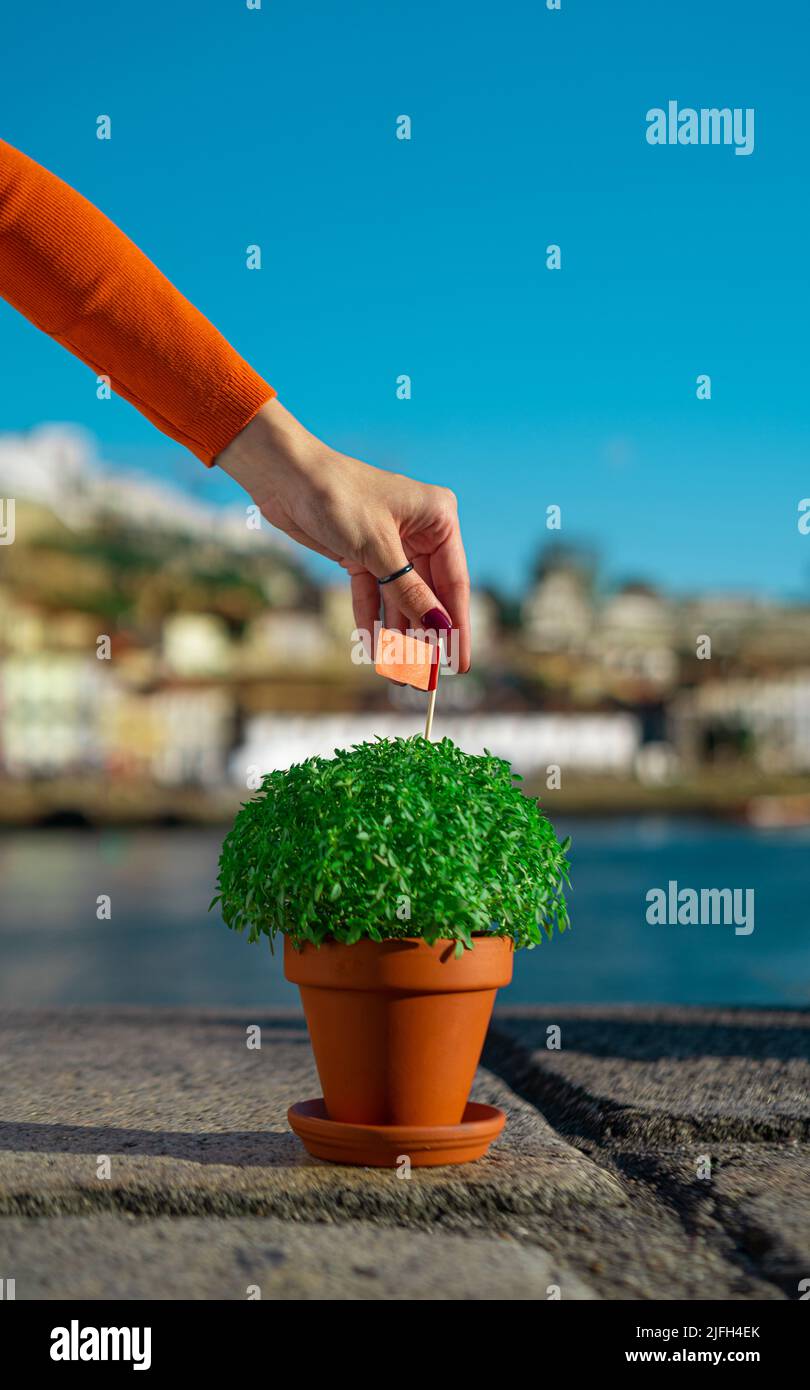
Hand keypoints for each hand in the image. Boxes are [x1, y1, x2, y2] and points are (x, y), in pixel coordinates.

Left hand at [217, 398, 470, 670]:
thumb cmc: (337, 496)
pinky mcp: (362, 554)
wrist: (285, 476)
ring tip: (399, 673)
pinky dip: (372, 620)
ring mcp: (391, 544)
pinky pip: (373, 594)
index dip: (457, 626)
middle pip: (428, 595)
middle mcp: (420, 531)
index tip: (461, 664)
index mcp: (438, 519)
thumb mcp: (376, 549)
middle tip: (426, 679)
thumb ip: (409, 593)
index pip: (454, 582)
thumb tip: (440, 628)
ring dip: (398, 635)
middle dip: (424, 637)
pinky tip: (374, 649)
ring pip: (400, 599)